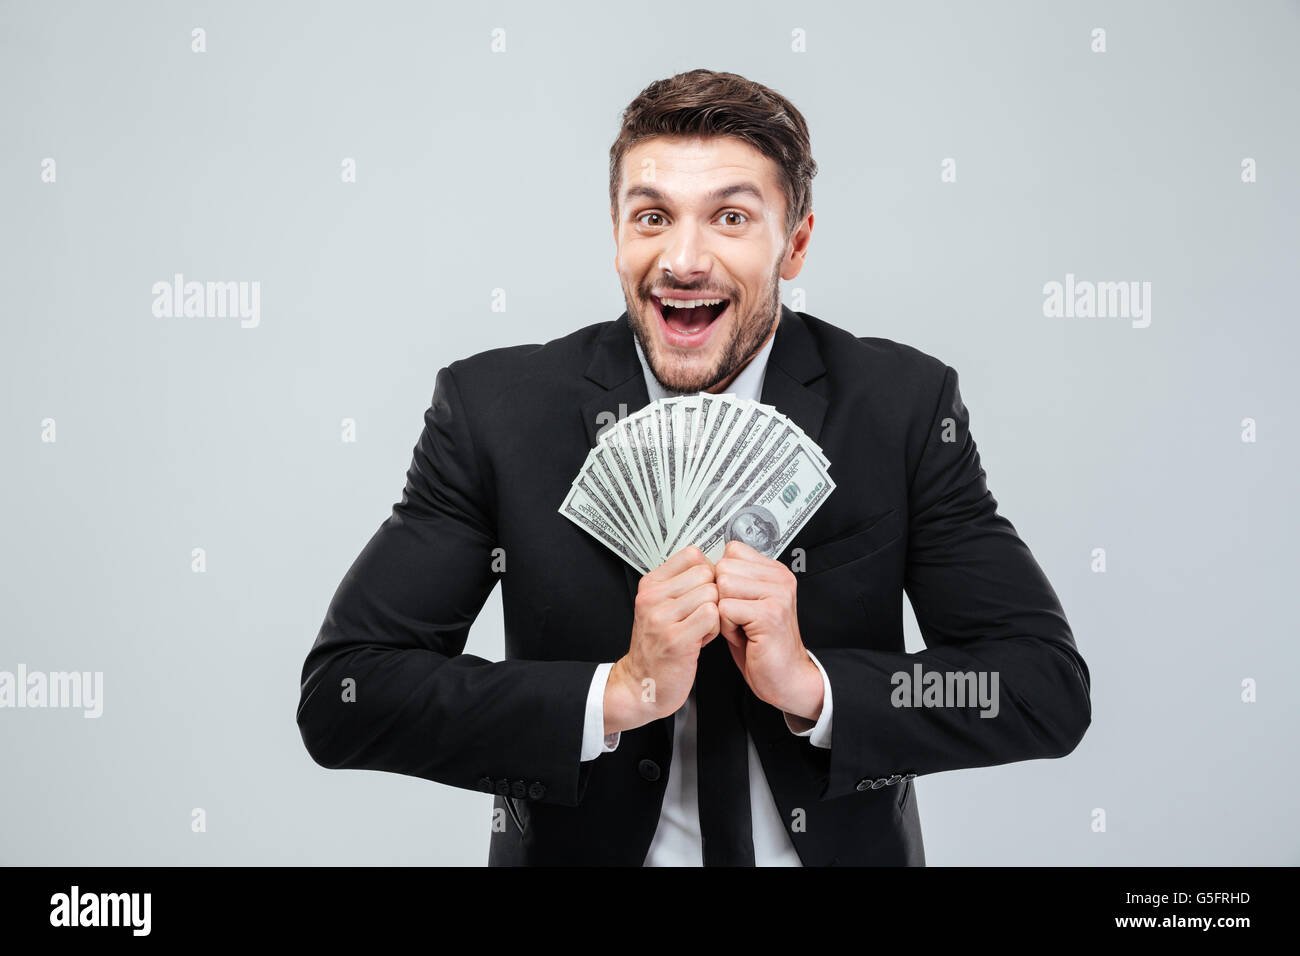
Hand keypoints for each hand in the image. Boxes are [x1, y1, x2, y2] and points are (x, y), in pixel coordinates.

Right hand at [605, 545, 719, 732]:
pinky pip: (712, 616)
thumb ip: (681, 584)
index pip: (692, 554)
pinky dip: (715, 629)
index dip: (706, 572)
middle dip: (712, 594)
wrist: (641, 685)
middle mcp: (652, 597)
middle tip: (700, 614)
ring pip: (712, 594)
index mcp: (650, 584)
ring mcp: (662, 617)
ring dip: (715, 613)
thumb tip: (713, 564)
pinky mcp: (676, 639)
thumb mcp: (660, 606)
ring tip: (700, 628)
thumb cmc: (657, 646)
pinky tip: (701, 639)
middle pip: (706, 573)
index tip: (701, 590)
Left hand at [715, 539, 823, 721]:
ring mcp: (777, 594)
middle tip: (740, 618)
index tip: (738, 600)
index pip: (732, 550)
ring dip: (724, 612)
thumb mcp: (746, 605)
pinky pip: (725, 609)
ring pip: (723, 586)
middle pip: (724, 568)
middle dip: (722, 596)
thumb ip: (735, 580)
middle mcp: (779, 578)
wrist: (786, 678)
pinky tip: (744, 636)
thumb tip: (706, 564)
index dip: (724, 577)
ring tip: (742, 626)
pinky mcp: (769, 614)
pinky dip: (727, 627)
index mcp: (775, 571)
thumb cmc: (762, 645)